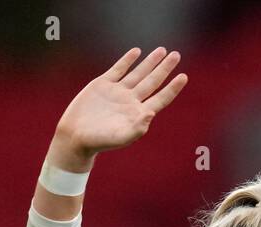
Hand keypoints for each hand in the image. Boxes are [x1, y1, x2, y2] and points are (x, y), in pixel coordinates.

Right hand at [49, 47, 187, 169]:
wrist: (76, 135)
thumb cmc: (99, 141)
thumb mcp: (120, 137)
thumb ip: (138, 128)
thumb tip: (152, 113)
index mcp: (138, 113)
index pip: (161, 98)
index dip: (173, 88)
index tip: (184, 76)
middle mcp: (131, 101)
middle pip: (152, 81)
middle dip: (164, 68)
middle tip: (176, 55)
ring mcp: (117, 91)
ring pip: (138, 73)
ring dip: (150, 62)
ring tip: (162, 50)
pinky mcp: (102, 84)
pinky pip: (118, 69)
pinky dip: (127, 60)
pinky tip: (136, 52)